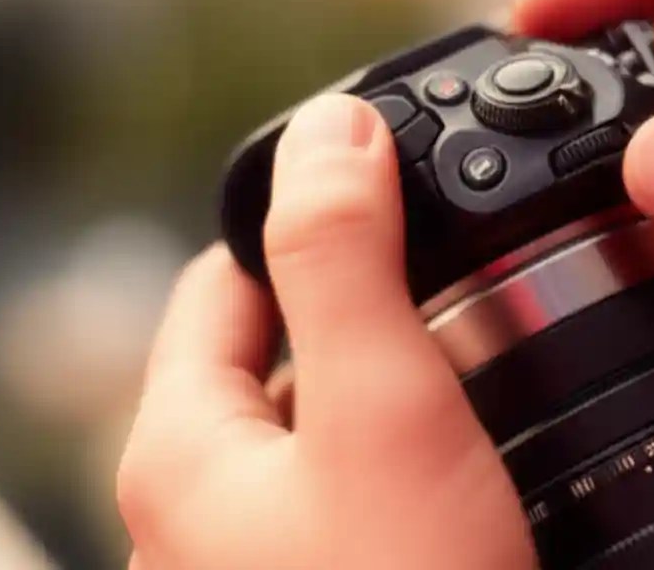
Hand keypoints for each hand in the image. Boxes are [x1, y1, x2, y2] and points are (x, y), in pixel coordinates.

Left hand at [117, 96, 534, 568]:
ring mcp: (249, 562)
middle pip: (268, 357)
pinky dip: (397, 465)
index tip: (396, 193)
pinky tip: (462, 479)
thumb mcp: (381, 414)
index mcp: (178, 452)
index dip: (307, 220)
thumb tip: (332, 127)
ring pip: (315, 432)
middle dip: (359, 313)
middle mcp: (190, 515)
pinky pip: (347, 496)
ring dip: (384, 393)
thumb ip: (346, 262)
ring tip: (475, 380)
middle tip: (456, 290)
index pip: (220, 280)